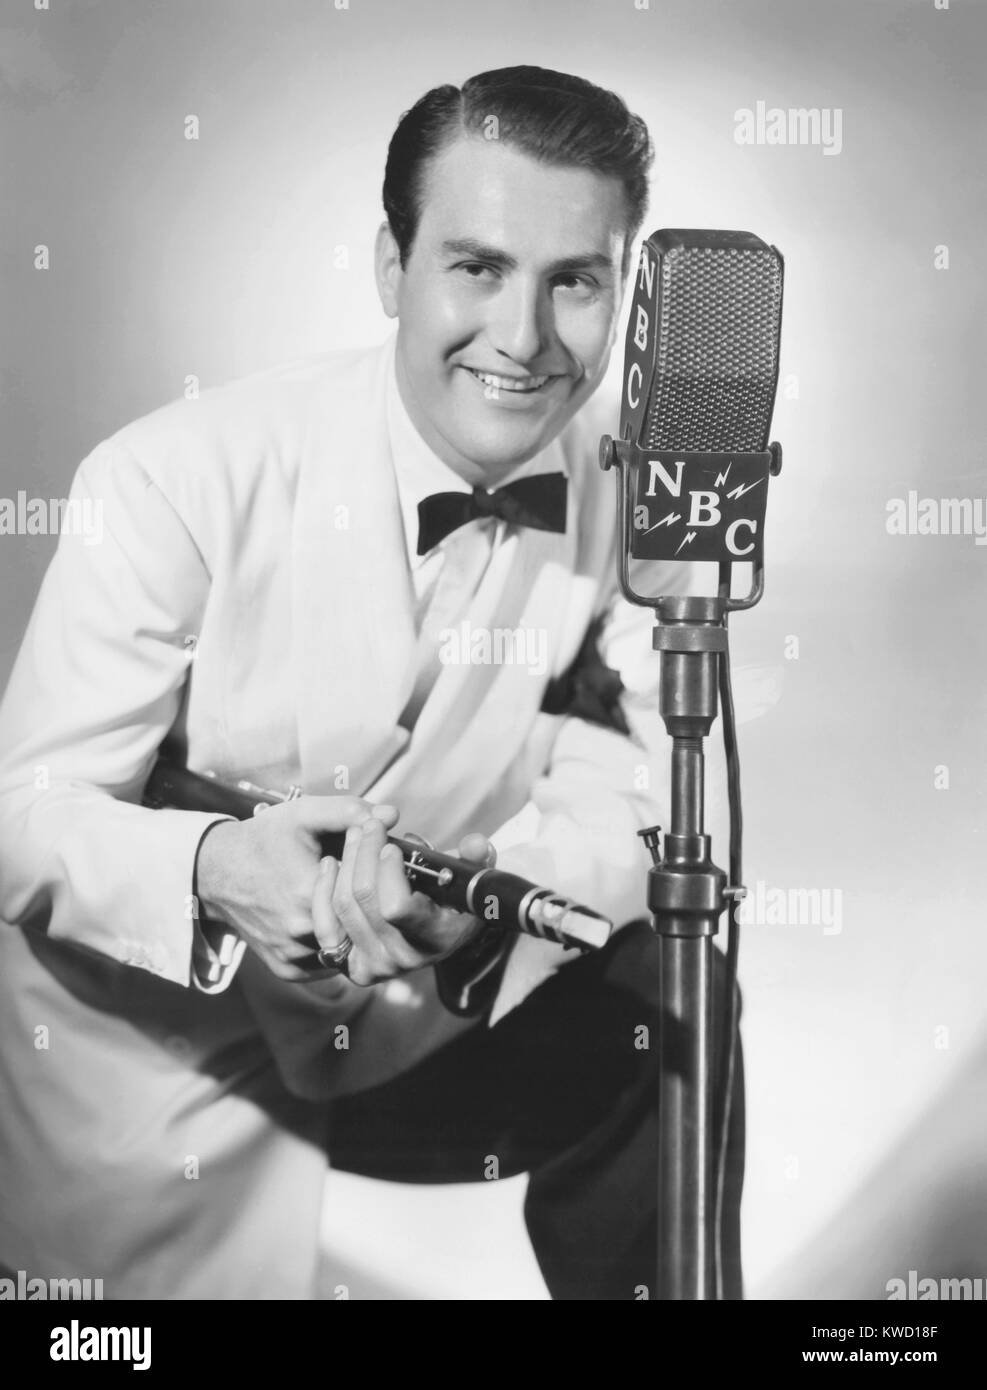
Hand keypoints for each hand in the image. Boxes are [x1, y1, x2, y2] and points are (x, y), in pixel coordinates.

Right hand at [195, 796, 392, 981]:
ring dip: (358, 928)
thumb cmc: (264, 840)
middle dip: (371, 902)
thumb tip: (391, 816)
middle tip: (373, 882)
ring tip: (359, 902)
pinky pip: (328, 965)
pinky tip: (339, 923)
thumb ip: (348, 811)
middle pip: (361, 922)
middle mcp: (300, 932)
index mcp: (308, 893)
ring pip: (349, 948)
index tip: (379, 859)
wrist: (217, 873)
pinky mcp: (287, 969)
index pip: (367, 891)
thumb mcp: (303, 815)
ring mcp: (293, 956)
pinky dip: (339, 945)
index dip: (378, 874)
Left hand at [312, 816, 496, 987]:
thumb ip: (476, 859)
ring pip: (343, 906)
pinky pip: (325, 925)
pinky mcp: (348, 964)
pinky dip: (323, 891)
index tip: (391, 845)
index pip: (397, 907)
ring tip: (352, 835)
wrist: (436, 936)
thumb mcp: (471, 879)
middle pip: (365, 900)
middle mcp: (402, 959)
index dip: (389, 872)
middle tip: (368, 825)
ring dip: (345, 863)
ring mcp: (373, 966)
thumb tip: (476, 844)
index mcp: (436, 939)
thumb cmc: (453, 900)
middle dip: (363, 853)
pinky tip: (330, 864)